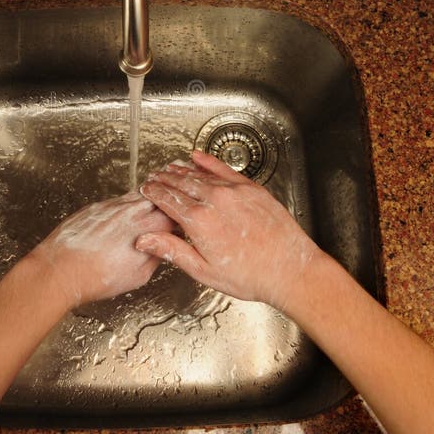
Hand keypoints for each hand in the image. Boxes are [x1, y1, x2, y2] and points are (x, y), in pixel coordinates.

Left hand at [31, 193, 173, 307]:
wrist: (61, 270)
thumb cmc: (97, 277)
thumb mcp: (138, 276)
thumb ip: (156, 256)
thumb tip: (165, 248)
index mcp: (147, 228)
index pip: (175, 213)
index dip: (180, 218)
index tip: (180, 225)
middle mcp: (132, 211)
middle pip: (159, 197)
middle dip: (167, 203)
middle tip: (170, 212)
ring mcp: (113, 205)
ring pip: (139, 195)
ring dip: (147, 202)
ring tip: (148, 214)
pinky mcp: (96, 206)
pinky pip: (119, 200)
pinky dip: (126, 206)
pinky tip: (123, 220)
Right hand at [137, 150, 320, 308]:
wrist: (290, 270)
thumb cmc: (251, 276)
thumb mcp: (204, 271)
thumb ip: (172, 250)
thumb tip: (144, 241)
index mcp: (199, 222)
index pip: (167, 199)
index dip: (154, 192)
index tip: (146, 188)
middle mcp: (215, 201)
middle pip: (181, 183)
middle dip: (165, 179)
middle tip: (154, 177)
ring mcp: (234, 191)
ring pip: (200, 175)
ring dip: (182, 171)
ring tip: (171, 168)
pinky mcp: (251, 188)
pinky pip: (224, 169)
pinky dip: (208, 162)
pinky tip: (198, 157)